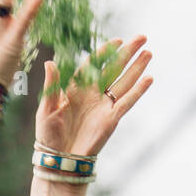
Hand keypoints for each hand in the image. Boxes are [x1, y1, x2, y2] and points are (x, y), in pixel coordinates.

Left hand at [37, 36, 152, 157]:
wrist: (59, 158)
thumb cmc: (48, 134)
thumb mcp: (47, 108)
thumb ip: (52, 85)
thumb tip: (50, 63)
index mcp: (76, 88)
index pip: (94, 64)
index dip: (106, 52)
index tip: (117, 40)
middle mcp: (93, 94)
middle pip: (114, 69)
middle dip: (128, 53)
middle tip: (142, 38)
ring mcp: (104, 106)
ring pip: (124, 82)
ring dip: (137, 68)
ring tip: (148, 53)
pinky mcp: (111, 119)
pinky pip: (127, 102)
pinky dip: (138, 91)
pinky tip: (149, 78)